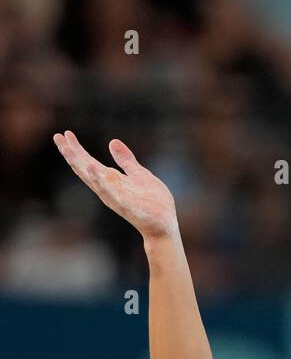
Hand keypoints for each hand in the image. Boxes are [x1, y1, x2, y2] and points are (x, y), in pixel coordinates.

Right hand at [52, 130, 177, 239]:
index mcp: (110, 181)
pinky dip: (102, 183)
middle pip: (85, 170)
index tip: (64, 134)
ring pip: (95, 182)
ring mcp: (116, 199)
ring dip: (82, 167)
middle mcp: (108, 190)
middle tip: (58, 138)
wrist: (165, 225)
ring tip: (70, 151)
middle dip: (72, 155)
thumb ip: (126, 160)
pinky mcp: (128, 207)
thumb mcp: (139, 174)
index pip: (88, 163)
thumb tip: (112, 142)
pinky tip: (93, 171)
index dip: (76, 149)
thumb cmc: (153, 202)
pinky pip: (112, 195)